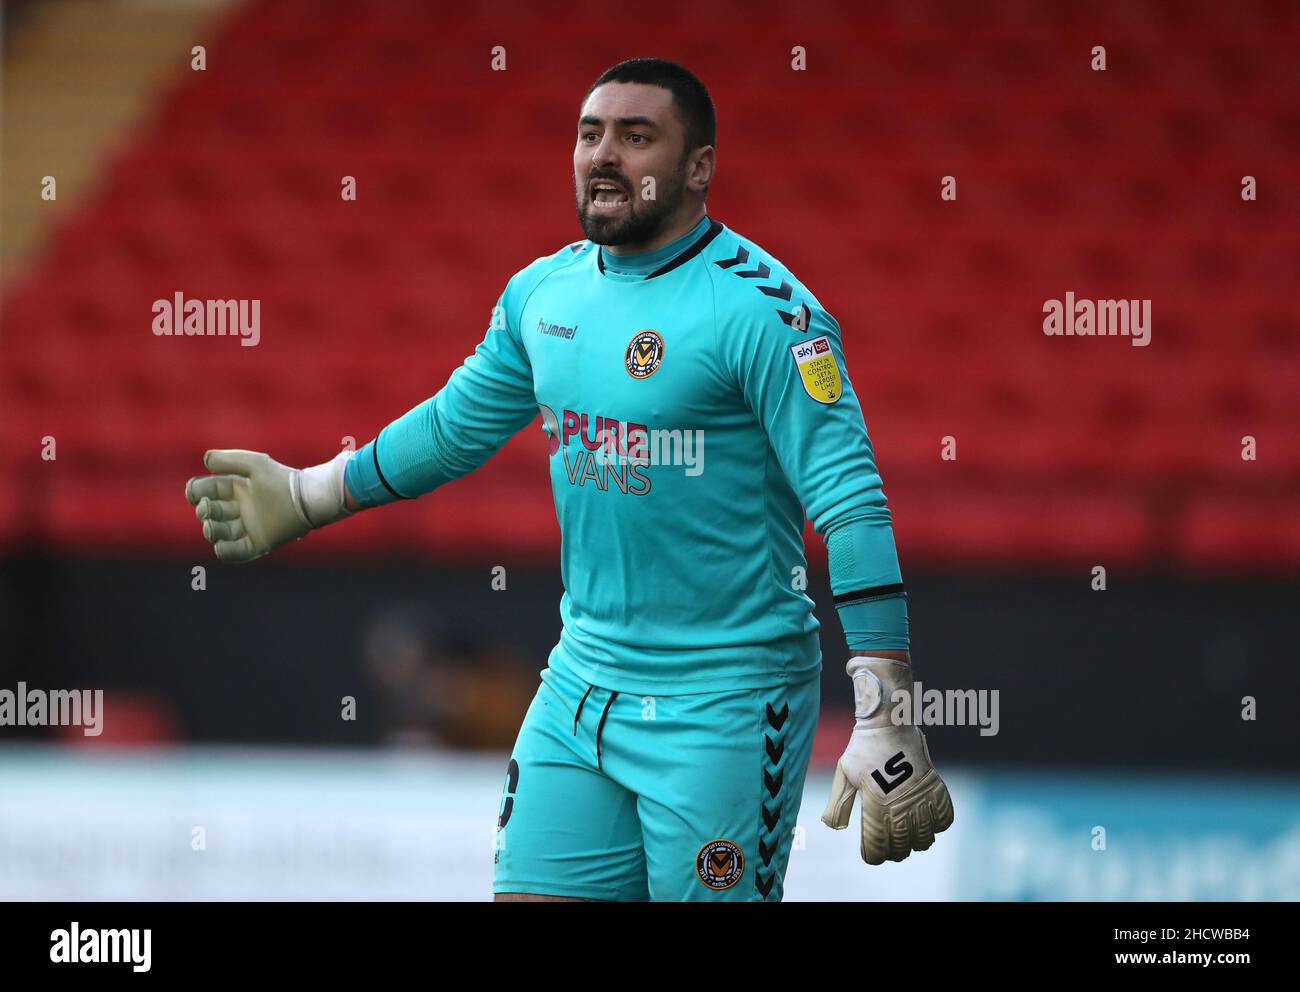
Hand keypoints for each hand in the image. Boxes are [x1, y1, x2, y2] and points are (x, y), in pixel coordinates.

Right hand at [184, 449, 312, 562]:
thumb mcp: (253, 463)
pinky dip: (225, 551)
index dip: (195, 492)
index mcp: (235, 488)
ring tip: (212, 527)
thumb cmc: (280, 479)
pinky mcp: (258, 544)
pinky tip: (221, 545)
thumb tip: (205, 461)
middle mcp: (239, 508)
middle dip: (204, 511)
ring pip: (219, 533)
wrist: (305, 499)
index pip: (205, 491)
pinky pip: (235, 553)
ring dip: (210, 531)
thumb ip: (228, 460)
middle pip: (209, 513)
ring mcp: (248, 527)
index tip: (196, 494)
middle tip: (208, 509)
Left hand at [821, 655, 954, 863]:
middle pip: (902, 849)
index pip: (877, 849)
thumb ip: (838, 804)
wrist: (888, 723)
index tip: (871, 851)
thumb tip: (832, 826)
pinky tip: (926, 819)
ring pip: (925, 840)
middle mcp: (901, 806)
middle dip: (894, 851)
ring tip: (908, 833)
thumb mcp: (844, 774)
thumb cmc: (862, 749)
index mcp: (876, 806)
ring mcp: (921, 798)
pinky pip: (945, 820)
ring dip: (916, 841)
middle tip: (888, 844)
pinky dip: (937, 825)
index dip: (873, 855)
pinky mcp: (935, 788)